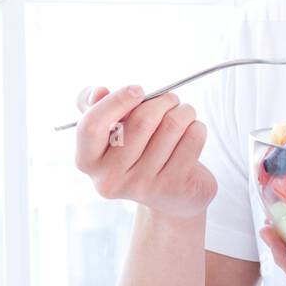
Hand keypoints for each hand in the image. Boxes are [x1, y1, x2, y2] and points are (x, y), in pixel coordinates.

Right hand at [74, 85, 216, 218]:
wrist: (169, 195)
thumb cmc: (136, 150)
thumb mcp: (110, 129)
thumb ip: (96, 105)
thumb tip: (98, 92)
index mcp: (88, 160)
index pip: (92, 125)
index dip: (116, 101)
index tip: (138, 90)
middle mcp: (111, 178)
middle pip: (142, 121)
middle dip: (162, 100)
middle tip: (170, 99)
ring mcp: (142, 186)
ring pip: (172, 126)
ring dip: (184, 111)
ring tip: (184, 113)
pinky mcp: (173, 188)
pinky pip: (192, 139)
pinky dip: (197, 127)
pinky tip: (192, 132)